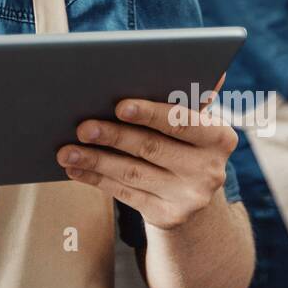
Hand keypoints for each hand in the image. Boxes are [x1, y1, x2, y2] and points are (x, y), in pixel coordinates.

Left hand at [56, 89, 237, 230]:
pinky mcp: (169, 216)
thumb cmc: (184, 144)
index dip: (151, 114)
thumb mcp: (193, 123)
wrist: (193, 196)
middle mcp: (210, 170)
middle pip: (153, 148)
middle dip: (114, 136)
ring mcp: (190, 197)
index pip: (183, 122)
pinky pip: (126, 194)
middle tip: (82, 127)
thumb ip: (187, 99)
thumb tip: (208, 71)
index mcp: (220, 138)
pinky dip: (97, 180)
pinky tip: (76, 169)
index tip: (121, 106)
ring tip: (67, 151)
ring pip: (133, 173)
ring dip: (96, 160)